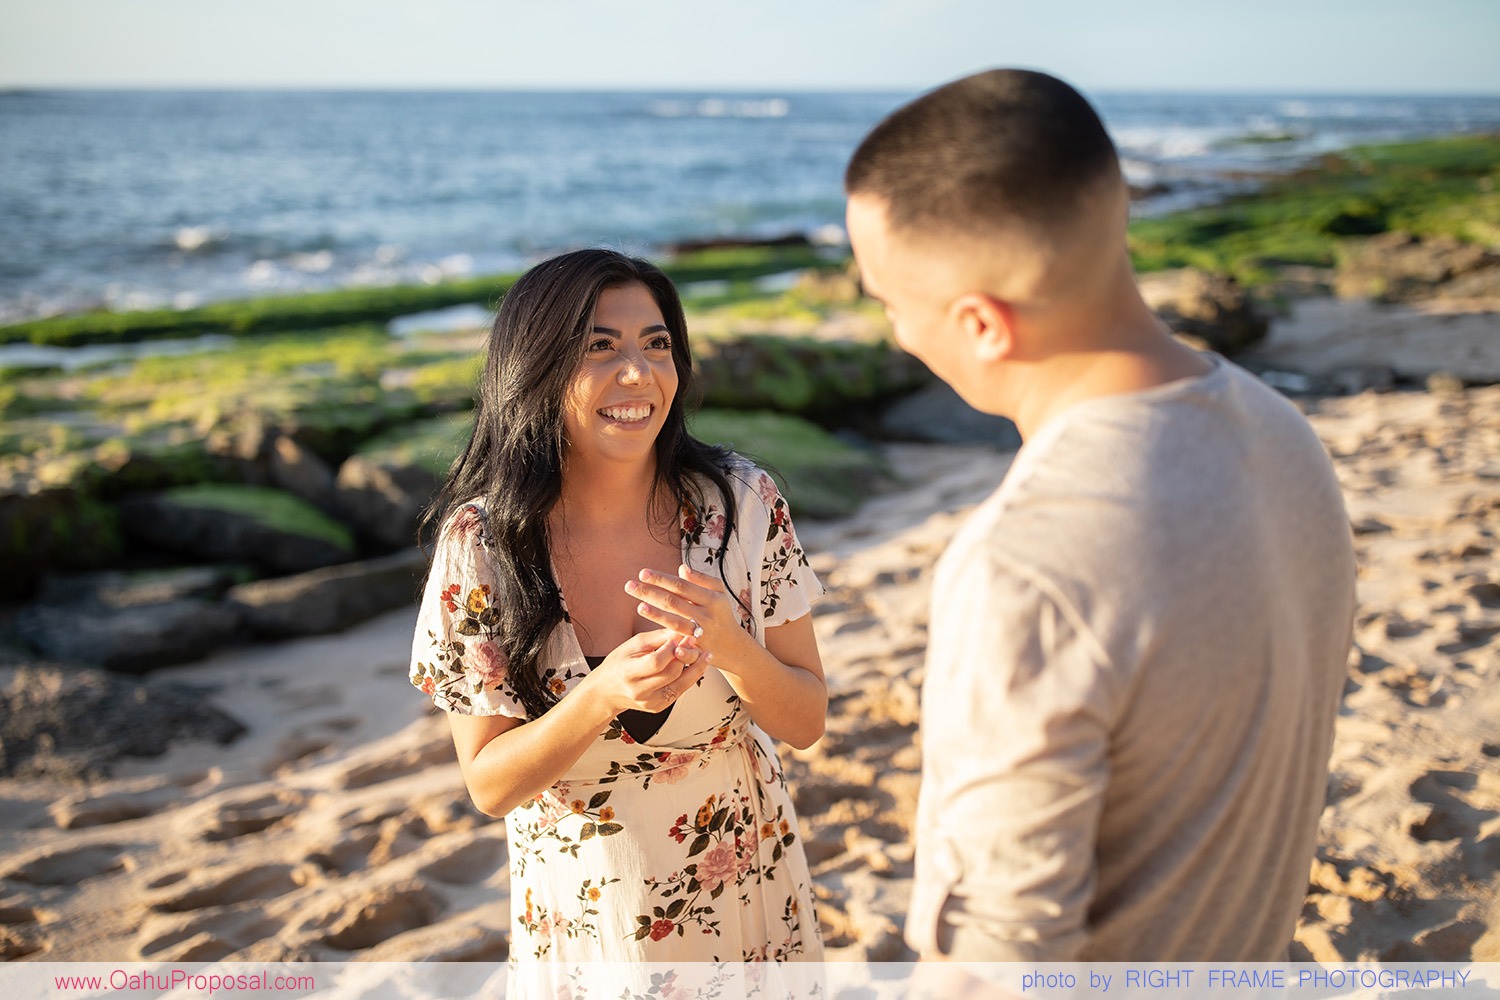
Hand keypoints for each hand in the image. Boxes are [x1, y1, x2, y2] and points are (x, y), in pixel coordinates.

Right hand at [577, 628, 705, 716]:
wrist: (607, 692)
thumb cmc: (620, 662)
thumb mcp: (633, 645)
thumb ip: (658, 638)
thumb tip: (681, 630)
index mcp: (628, 673)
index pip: (656, 662)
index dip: (673, 649)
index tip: (685, 636)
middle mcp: (639, 691)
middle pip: (672, 674)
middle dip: (688, 656)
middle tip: (698, 642)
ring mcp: (650, 702)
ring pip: (681, 684)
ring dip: (696, 668)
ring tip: (706, 654)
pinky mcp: (659, 707)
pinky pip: (679, 691)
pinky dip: (690, 677)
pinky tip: (698, 666)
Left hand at [626, 564, 740, 670]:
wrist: (734, 647)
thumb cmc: (722, 614)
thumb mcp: (719, 594)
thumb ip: (701, 580)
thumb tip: (681, 568)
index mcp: (712, 598)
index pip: (682, 585)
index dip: (661, 579)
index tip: (642, 573)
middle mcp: (707, 615)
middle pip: (674, 601)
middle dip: (651, 593)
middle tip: (629, 585)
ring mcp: (702, 633)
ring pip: (676, 622)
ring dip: (656, 614)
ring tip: (639, 606)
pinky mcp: (698, 650)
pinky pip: (680, 643)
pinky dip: (668, 638)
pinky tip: (654, 635)